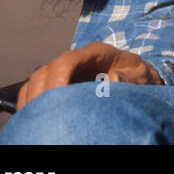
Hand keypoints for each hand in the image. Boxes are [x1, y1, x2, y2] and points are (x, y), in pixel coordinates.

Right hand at [16, 41, 161, 110]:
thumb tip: (110, 80)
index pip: (66, 61)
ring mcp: (66, 71)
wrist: (140, 81)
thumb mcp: (141, 76)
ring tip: (35, 120)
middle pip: (45, 70)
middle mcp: (76, 59)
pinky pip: (37, 91)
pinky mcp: (61, 84)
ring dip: (32, 99)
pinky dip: (32, 103)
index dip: (57, 78)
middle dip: (40, 93)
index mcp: (95, 53)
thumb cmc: (140, 78)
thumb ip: (129, 77)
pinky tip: (35, 119)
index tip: (56, 99)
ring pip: (37, 80)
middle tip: (41, 116)